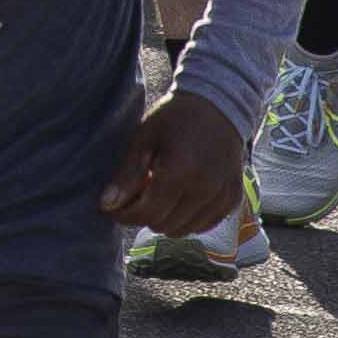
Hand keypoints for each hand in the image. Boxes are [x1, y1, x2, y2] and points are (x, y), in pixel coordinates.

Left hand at [97, 87, 249, 233]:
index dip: (123, 214)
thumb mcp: (143, 138)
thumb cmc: (173, 119)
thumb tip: (105, 205)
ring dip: (164, 218)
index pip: (146, 213)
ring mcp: (222, 198)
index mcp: (180, 171)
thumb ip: (126, 174)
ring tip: (157, 192)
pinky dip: (186, 219)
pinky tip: (177, 198)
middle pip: (162, 224)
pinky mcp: (232, 201)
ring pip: (182, 230)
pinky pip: (202, 226)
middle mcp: (205, 189)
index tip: (110, 207)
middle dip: (142, 214)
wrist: (217, 108)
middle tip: (134, 194)